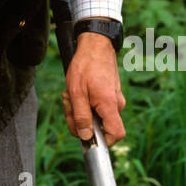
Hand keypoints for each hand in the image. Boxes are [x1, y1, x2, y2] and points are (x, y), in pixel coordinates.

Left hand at [61, 30, 125, 145]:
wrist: (96, 44)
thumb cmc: (86, 65)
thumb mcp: (76, 92)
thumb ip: (81, 117)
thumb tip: (86, 137)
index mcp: (109, 105)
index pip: (116, 134)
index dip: (103, 141)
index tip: (86, 135)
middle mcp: (117, 104)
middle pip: (100, 126)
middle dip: (80, 120)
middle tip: (68, 104)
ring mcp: (115, 100)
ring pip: (96, 116)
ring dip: (80, 110)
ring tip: (71, 94)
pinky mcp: (111, 95)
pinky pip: (98, 107)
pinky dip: (85, 103)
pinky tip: (77, 91)